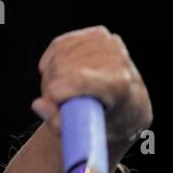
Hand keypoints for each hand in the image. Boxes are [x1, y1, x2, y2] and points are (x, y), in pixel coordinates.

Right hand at [30, 25, 152, 145]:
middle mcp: (116, 58)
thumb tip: (38, 104)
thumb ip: (61, 125)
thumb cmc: (111, 123)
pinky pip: (60, 45)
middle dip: (51, 88)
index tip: (52, 107)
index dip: (55, 93)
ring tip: (63, 93)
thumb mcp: (89, 137)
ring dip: (51, 76)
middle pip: (63, 68)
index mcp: (120, 85)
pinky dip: (54, 62)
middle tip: (57, 105)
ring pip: (59, 56)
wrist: (133, 104)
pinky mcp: (98, 34)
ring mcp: (108, 43)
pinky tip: (63, 76)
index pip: (77, 80)